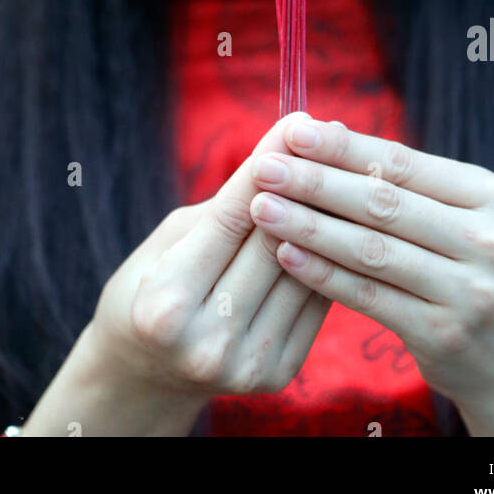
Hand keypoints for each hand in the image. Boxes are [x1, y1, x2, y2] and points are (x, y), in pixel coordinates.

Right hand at [88, 111, 330, 406]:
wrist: (148, 373)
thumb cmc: (152, 284)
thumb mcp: (170, 239)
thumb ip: (225, 206)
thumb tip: (286, 148)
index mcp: (167, 306)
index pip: (230, 220)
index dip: (268, 165)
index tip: (296, 120)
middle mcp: (208, 342)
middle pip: (274, 243)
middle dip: (305, 182)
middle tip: (331, 134)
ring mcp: (247, 365)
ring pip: (305, 268)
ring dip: (329, 215)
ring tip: (346, 168)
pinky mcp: (278, 373)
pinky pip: (316, 299)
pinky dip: (330, 254)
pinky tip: (344, 218)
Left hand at [247, 117, 493, 433]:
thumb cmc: (461, 268)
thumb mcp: (452, 217)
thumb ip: (398, 182)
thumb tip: (319, 131)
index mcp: (493, 196)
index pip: (403, 163)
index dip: (342, 147)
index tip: (291, 132)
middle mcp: (491, 240)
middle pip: (384, 204)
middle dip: (316, 182)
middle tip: (264, 166)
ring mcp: (472, 291)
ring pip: (372, 250)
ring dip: (310, 226)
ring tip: (262, 208)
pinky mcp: (444, 334)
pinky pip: (369, 296)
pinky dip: (323, 274)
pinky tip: (285, 255)